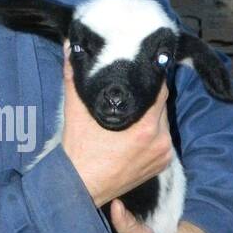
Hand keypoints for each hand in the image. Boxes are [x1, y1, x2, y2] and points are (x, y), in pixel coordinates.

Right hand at [60, 41, 172, 207]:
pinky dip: (153, 132)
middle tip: (132, 87)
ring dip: (151, 113)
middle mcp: (160, 139)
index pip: (159, 87)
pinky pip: (162, 139)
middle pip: (161, 103)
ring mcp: (163, 154)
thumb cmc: (78, 150)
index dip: (150, 74)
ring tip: (133, 108)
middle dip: (148, 94)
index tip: (140, 67)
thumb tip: (69, 46)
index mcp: (146, 124)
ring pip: (163, 121)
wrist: (80, 187)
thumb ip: (75, 75)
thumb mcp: (74, 109)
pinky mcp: (162, 165)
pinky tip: (136, 129)